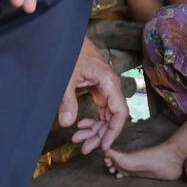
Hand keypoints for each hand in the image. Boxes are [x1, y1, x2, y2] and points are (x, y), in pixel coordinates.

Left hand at [60, 38, 129, 153]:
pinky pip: (101, 109)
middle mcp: (111, 87)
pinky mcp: (99, 89)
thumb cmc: (71, 53)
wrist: (69, 38)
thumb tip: (67, 123)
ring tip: (78, 140)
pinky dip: (92, 120)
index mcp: (109, 83)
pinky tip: (81, 127)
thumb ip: (67, 100)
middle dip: (100, 135)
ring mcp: (106, 88)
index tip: (105, 146)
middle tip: (85, 148)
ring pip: (106, 115)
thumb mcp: (67, 78)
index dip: (114, 131)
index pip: (120, 112)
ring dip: (95, 129)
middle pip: (113, 117)